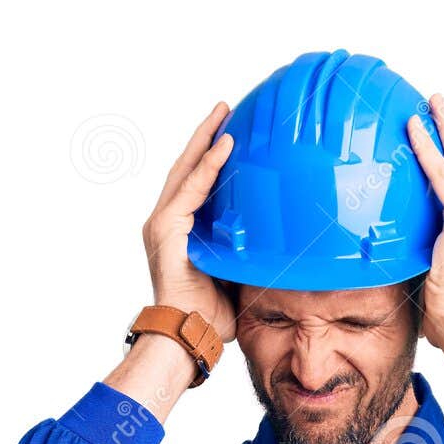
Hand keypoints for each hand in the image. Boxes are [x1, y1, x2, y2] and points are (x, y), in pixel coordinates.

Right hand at [143, 103, 236, 341]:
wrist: (190, 333)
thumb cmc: (213, 314)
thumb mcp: (237, 271)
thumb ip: (247, 247)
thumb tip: (280, 235)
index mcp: (183, 231)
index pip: (197, 184)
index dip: (211, 157)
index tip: (230, 134)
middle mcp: (168, 222)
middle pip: (187, 168)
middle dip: (205, 137)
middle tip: (225, 109)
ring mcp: (163, 223)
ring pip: (185, 171)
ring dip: (205, 141)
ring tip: (224, 115)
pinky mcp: (164, 229)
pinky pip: (190, 189)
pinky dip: (207, 166)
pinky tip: (225, 146)